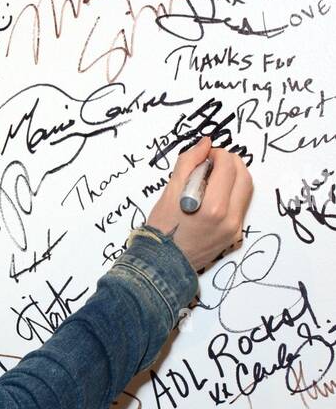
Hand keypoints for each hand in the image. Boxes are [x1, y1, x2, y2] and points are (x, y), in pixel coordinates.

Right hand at [145, 135, 253, 272]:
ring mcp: (234, 228)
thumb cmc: (162, 229)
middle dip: (230, 163)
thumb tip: (205, 144)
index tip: (205, 156)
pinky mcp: (234, 235)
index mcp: (213, 207)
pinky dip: (231, 194)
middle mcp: (229, 218)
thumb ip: (189, 163)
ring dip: (233, 177)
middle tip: (212, 163)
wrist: (162, 264)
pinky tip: (214, 196)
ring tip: (213, 179)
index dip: (217, 154)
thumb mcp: (170, 191)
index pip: (228, 166)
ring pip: (245, 191)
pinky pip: (240, 206)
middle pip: (244, 176)